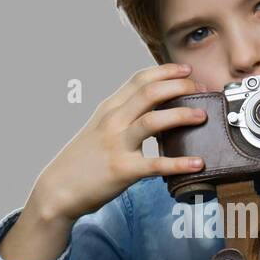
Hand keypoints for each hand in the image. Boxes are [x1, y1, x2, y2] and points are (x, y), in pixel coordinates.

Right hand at [31, 63, 207, 222]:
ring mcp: (117, 144)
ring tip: (202, 116)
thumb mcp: (99, 128)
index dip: (166, 71)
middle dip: (181, 86)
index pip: (140, 79)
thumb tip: (152, 108)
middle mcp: (113, 121)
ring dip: (182, 115)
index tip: (187, 70)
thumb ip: (122, 116)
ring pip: (154, 121)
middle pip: (150, 92)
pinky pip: (156, 164)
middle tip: (201, 90)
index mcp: (109, 109)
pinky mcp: (122, 170)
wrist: (58, 189)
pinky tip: (197, 163)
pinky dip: (179, 163)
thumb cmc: (82, 161)